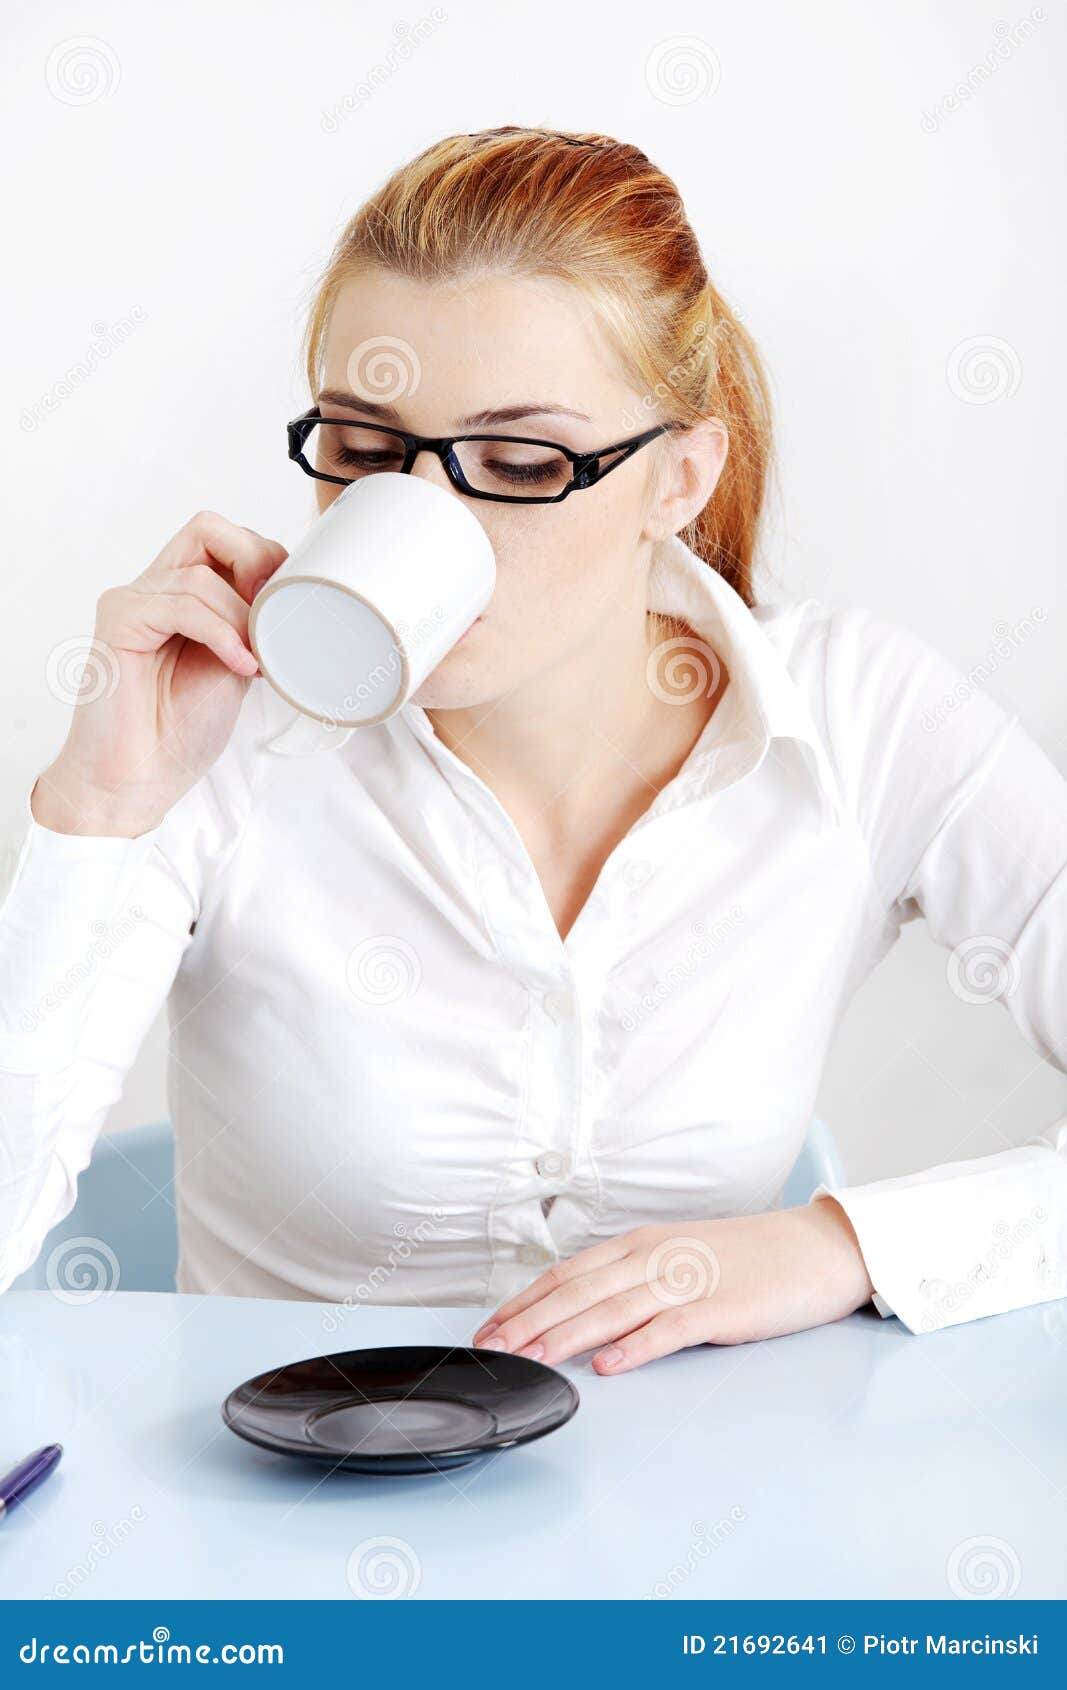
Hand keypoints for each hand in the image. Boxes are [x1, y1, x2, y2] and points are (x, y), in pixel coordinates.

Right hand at [32, 511, 285, 836]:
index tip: (288, 605)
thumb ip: (251, 625)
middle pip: (208, 528)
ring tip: (253, 662)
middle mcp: (153, 589)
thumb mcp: (236, 665)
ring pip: (201, 576)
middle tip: (273, 614)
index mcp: (181, 596)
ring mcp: (132, 601)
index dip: (264, 560)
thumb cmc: (179, 732)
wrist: (137, 780)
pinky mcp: (118, 620)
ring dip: (241, 619)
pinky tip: (238, 664)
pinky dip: (220, 633)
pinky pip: (182, 605)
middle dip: (254, 563)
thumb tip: (290, 596)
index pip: (224, 538)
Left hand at [471, 1199, 874, 1375]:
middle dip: (529, 1322)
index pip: (567, 1272)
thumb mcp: (679, 1254)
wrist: (816, 1247)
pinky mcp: (721, 1309)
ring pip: (613, 1309)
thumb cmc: (749, 1256)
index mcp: (641, 1243)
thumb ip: (634, 1276)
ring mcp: (688, 1282)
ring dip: (566, 1336)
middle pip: (579, 1291)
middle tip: (491, 1350)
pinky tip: (608, 1365)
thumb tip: (582, 1308)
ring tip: (531, 1360)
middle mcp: (656, 1257)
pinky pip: (670, 1330)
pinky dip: (635, 1347)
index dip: (523, 1301)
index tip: (488, 1328)